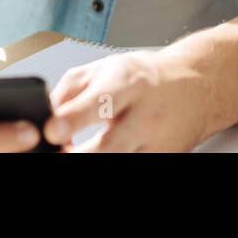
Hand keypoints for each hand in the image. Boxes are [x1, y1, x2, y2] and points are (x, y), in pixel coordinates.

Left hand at [43, 49, 215, 151]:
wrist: (195, 87)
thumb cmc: (145, 78)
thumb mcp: (103, 69)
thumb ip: (68, 93)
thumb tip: (42, 120)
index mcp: (127, 83)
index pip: (97, 103)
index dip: (70, 120)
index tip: (51, 131)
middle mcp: (144, 116)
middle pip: (106, 149)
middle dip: (75, 156)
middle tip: (57, 150)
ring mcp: (155, 145)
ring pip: (117, 163)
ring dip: (90, 161)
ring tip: (77, 151)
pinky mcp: (161, 161)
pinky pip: (130, 168)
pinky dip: (109, 163)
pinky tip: (102, 153)